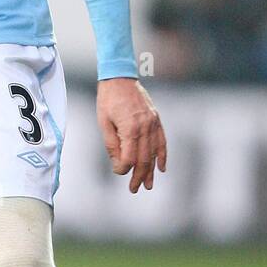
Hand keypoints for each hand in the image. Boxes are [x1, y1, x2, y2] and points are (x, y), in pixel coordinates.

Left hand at [96, 78, 166, 192]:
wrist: (119, 78)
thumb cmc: (107, 100)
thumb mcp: (104, 123)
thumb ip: (112, 144)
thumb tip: (118, 164)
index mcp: (130, 128)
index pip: (129, 158)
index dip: (123, 168)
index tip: (118, 172)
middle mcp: (145, 127)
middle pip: (144, 159)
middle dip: (139, 176)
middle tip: (135, 189)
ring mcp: (153, 123)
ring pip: (153, 153)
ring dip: (151, 171)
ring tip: (148, 185)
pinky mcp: (156, 119)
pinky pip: (162, 141)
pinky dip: (162, 155)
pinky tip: (161, 168)